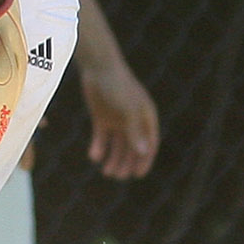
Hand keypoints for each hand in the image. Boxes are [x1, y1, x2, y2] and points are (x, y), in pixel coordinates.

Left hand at [79, 53, 159, 178]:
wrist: (98, 67)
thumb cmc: (118, 86)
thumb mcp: (127, 109)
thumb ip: (134, 130)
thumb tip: (143, 152)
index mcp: (146, 118)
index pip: (149, 144)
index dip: (144, 160)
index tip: (138, 175)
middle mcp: (133, 121)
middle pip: (132, 148)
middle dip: (126, 163)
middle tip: (117, 176)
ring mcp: (117, 120)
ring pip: (117, 145)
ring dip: (113, 159)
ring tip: (106, 172)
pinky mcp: (101, 117)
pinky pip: (101, 137)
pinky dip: (98, 147)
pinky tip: (94, 156)